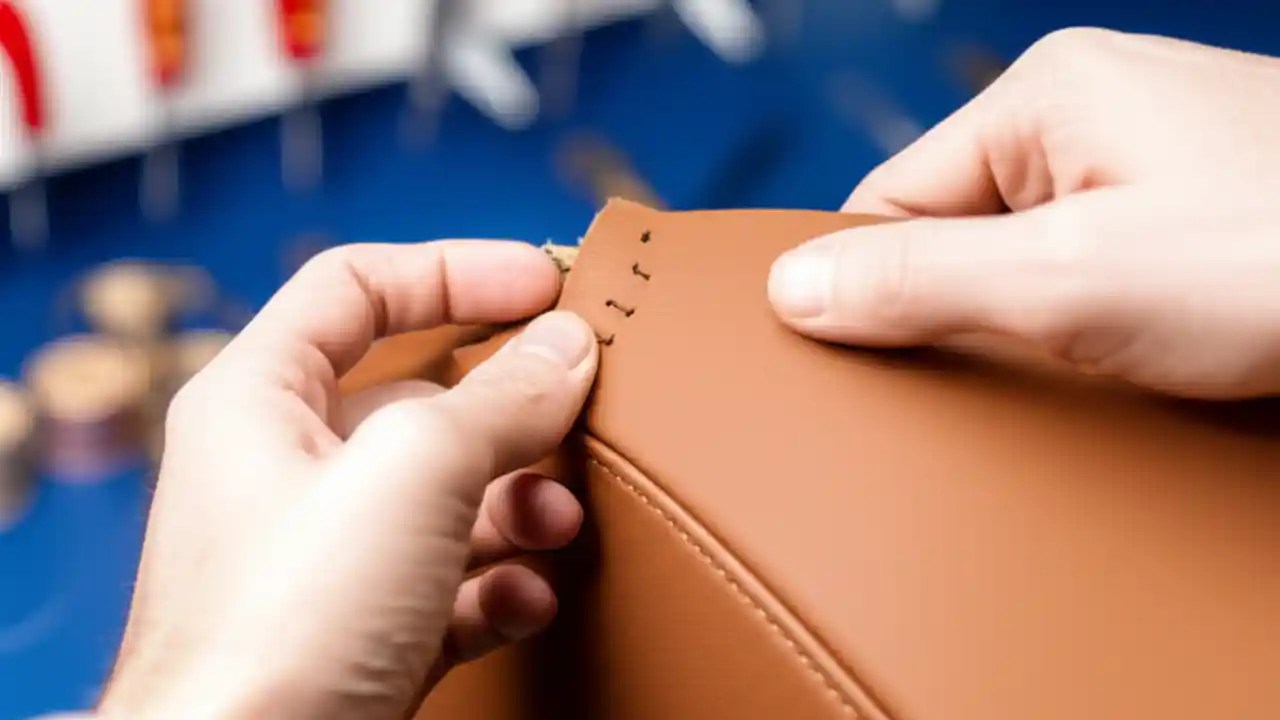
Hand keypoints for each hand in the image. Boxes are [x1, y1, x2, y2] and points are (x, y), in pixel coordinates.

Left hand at [97, 242, 597, 718]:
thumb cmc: (285, 624)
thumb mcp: (412, 474)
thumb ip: (500, 398)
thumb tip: (569, 346)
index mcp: (259, 400)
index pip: (357, 287)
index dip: (456, 270)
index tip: (545, 282)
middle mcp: (284, 472)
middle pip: (420, 402)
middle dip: (509, 414)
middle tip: (579, 415)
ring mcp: (321, 560)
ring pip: (444, 499)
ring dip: (518, 507)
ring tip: (557, 523)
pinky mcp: (355, 636)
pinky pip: (445, 585)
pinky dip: (496, 587)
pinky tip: (521, 602)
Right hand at [769, 28, 1279, 398]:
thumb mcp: (1072, 284)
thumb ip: (919, 283)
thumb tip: (791, 288)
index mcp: (1046, 95)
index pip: (889, 199)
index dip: (875, 288)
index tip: (879, 361)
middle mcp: (1093, 107)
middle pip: (955, 226)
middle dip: (966, 309)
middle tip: (1011, 366)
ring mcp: (1150, 152)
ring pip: (1024, 251)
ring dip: (1035, 319)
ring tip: (1090, 358)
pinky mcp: (1193, 202)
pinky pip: (1092, 261)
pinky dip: (1094, 316)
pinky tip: (1130, 349)